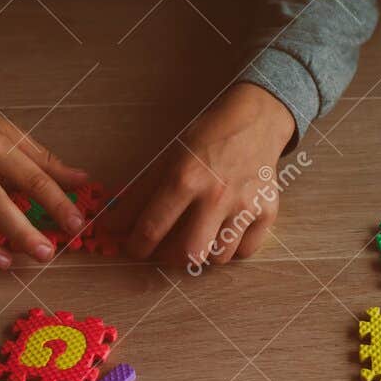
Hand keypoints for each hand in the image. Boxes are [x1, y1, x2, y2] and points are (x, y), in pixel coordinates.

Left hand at [116, 83, 295, 266]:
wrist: (255, 122)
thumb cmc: (208, 138)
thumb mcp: (169, 157)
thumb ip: (141, 193)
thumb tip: (113, 225)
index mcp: (185, 178)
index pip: (152, 229)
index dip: (136, 246)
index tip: (134, 248)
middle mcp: (216, 196)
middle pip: (188, 254)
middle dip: (171, 258)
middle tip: (167, 249)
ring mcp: (245, 206)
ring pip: (219, 257)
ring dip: (204, 252)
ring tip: (199, 236)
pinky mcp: (267, 212)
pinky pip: (246, 250)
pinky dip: (232, 248)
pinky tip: (225, 232)